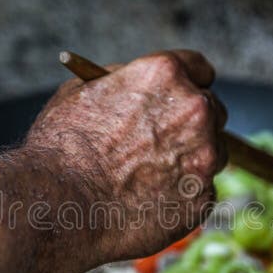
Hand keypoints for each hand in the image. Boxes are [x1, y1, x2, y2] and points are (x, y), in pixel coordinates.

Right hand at [26, 50, 227, 259]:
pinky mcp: (202, 197)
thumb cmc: (61, 149)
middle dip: (190, 124)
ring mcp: (203, 157)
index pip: (200, 69)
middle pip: (212, 111)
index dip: (187, 84)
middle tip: (158, 144)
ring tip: (148, 177)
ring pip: (213, 153)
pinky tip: (148, 201)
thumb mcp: (81, 92)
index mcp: (165, 76)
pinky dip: (181, 196)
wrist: (59, 204)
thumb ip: (122, 81)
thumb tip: (137, 85)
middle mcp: (194, 111)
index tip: (180, 98)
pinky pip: (201, 191)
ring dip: (190, 160)